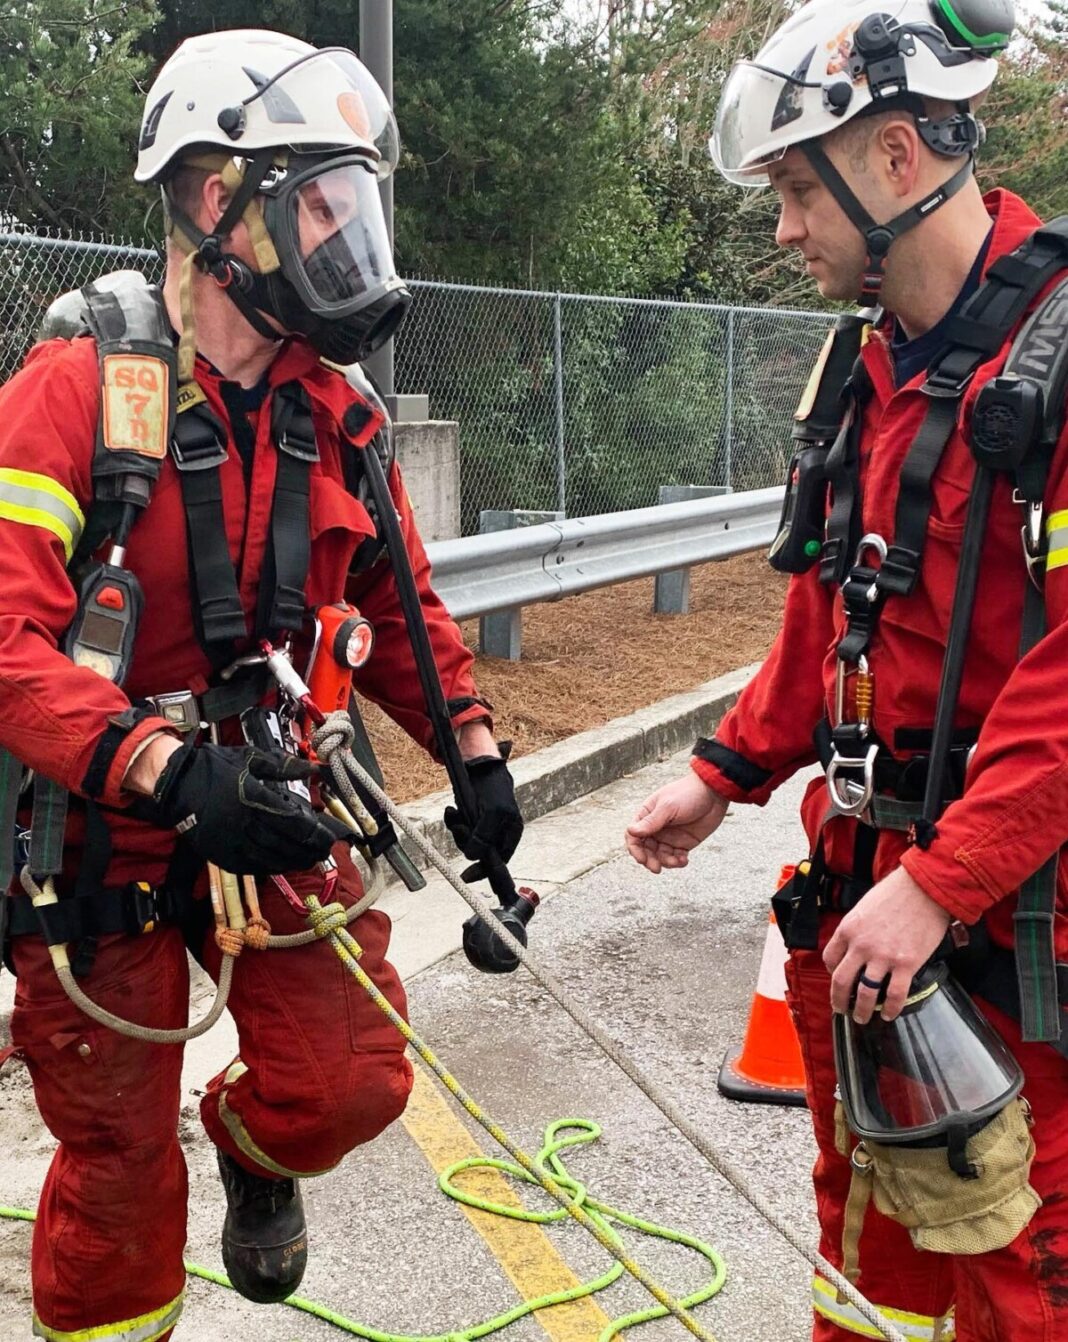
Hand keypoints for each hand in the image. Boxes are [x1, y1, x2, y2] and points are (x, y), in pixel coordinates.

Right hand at [134, 742, 352, 876]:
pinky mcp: (219, 853)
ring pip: (269, 858)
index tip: (328, 837)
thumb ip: (284, 766)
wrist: (174, 783)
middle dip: (308, 850)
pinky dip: (268, 867)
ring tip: (308, 860)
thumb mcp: (251, 758)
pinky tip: (281, 865)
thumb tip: (314, 768)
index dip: (313, 833)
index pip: (293, 822)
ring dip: (292, 862)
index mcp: (254, 798)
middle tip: (324, 852)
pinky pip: (249, 866)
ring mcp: (231, 841)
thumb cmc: (213, 767)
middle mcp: (244, 823)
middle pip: (285, 843)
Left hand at [444, 755, 523, 883]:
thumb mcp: (494, 811)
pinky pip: (458, 827)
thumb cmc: (492, 785)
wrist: (478, 762)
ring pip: (467, 840)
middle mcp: (499, 830)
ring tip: (454, 813)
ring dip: (457, 829)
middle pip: (480, 852)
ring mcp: (483, 824)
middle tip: (459, 828)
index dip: (484, 870)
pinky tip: (450, 810)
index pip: (500, 860)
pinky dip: (452, 820)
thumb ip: (485, 836)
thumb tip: (473, 856)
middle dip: (466, 841)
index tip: (467, 877)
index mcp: (512, 831)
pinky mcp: (470, 816)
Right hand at [625, 772, 728, 872]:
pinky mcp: (684, 843)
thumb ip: (651, 822)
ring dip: (666, 862)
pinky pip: (676, 857)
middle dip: (649, 860)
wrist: (714, 793)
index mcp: (647, 816)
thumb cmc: (688, 793)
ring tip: (677, 861)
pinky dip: (678, 862)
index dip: (635, 849)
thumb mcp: (668, 807)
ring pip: (660, 856)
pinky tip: (684, 860)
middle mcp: (656, 828)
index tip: (642, 859)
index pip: (634, 836)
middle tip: (656, 868)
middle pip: (646, 850)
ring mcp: (670, 836)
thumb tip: (631, 831)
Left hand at [823, 865, 951, 1023]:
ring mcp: (883, 957)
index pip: (830, 959)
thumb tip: (856, 945)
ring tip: (863, 1017)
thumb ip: (857, 928)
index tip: (837, 979)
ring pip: (865, 993)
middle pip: (841, 981)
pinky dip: (891, 1009)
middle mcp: (861, 946)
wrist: (924, 889)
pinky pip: (895, 995)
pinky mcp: (906, 964)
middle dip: (839, 1000)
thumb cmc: (896, 893)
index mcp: (848, 929)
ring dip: (862, 1010)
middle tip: (841, 1009)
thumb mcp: (864, 906)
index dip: (832, 973)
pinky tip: (889, 1015)